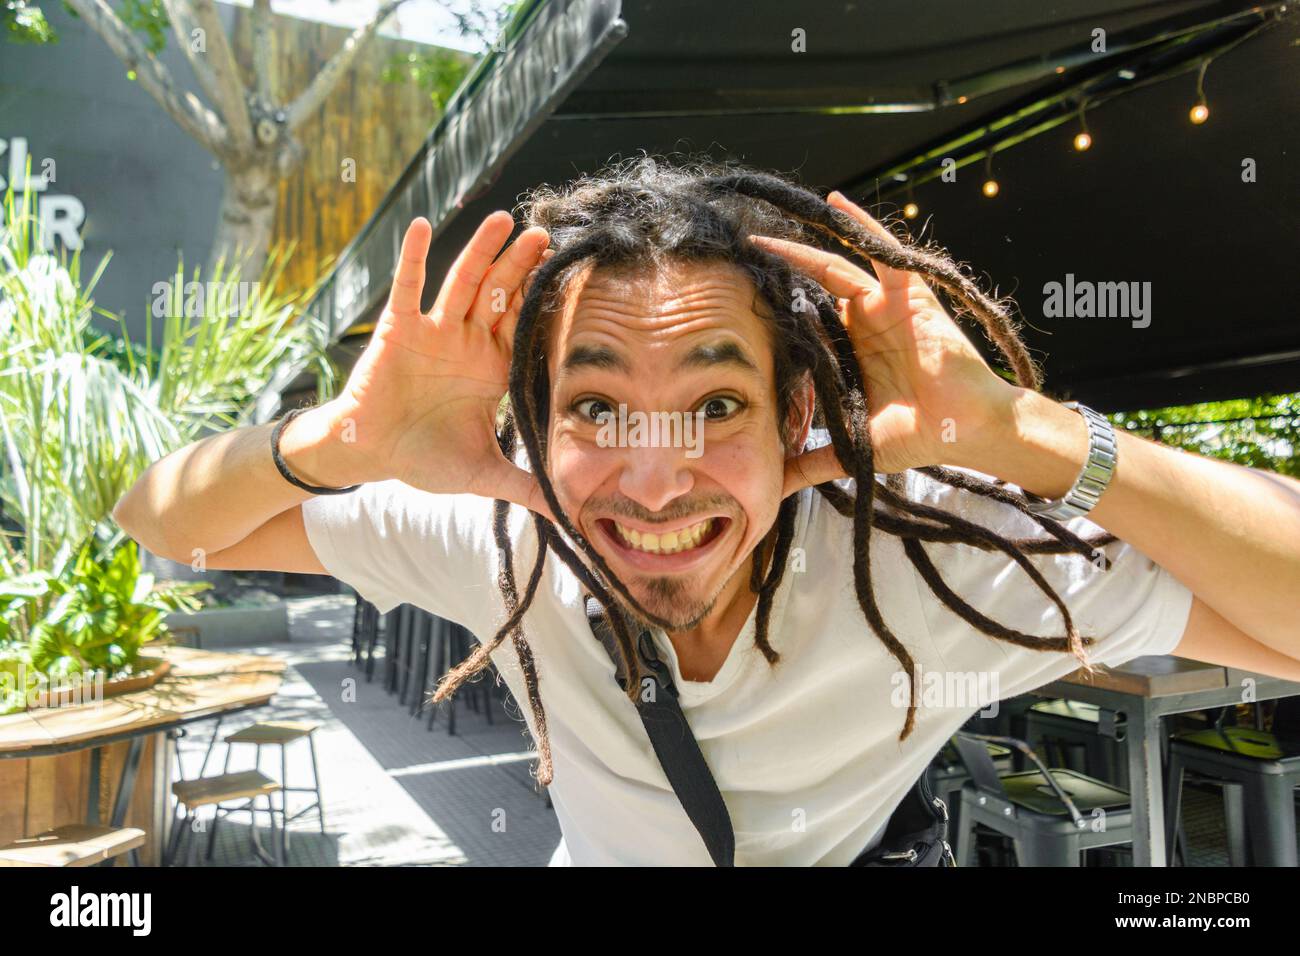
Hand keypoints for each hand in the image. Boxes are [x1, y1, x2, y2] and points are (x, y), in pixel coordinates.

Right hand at [309, 213, 554, 518]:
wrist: (371, 455)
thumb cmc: (425, 459)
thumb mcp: (483, 473)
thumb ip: (525, 486)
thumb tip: (571, 516)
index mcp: (492, 369)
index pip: (524, 327)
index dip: (544, 302)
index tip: (573, 275)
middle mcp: (467, 342)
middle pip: (500, 294)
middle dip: (521, 265)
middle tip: (547, 234)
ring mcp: (433, 331)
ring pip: (461, 282)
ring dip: (480, 250)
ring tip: (502, 219)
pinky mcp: (398, 329)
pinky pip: (407, 288)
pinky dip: (412, 257)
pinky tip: (421, 226)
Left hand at [751, 191, 1018, 496]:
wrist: (964, 428)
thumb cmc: (917, 436)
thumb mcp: (852, 449)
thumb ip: (812, 461)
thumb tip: (774, 486)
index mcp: (846, 356)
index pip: (799, 329)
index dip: (770, 317)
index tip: (730, 309)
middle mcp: (860, 326)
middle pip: (809, 293)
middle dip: (776, 278)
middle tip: (735, 262)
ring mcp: (883, 307)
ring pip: (835, 267)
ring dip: (801, 249)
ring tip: (763, 234)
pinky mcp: (908, 293)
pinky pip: (882, 250)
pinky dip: (861, 224)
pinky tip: (835, 200)